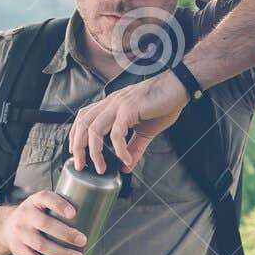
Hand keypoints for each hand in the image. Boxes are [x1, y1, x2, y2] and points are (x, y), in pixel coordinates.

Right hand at [2, 191, 87, 254]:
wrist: (5, 227)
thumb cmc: (34, 215)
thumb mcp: (41, 204)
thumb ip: (60, 208)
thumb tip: (93, 218)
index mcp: (35, 201)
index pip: (46, 198)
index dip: (60, 205)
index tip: (74, 213)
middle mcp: (25, 215)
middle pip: (45, 225)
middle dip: (66, 234)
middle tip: (83, 241)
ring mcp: (20, 233)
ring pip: (41, 245)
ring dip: (61, 253)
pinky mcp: (18, 249)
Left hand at [69, 69, 188, 172]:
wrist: (179, 87)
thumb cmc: (163, 104)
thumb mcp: (145, 131)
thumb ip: (134, 148)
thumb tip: (126, 167)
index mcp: (111, 104)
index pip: (84, 117)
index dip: (75, 134)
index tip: (75, 152)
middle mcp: (111, 103)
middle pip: (83, 124)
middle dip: (78, 146)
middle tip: (80, 165)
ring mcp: (119, 105)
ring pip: (95, 129)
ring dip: (94, 151)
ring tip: (100, 168)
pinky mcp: (130, 109)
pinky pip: (117, 132)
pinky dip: (119, 149)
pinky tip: (126, 159)